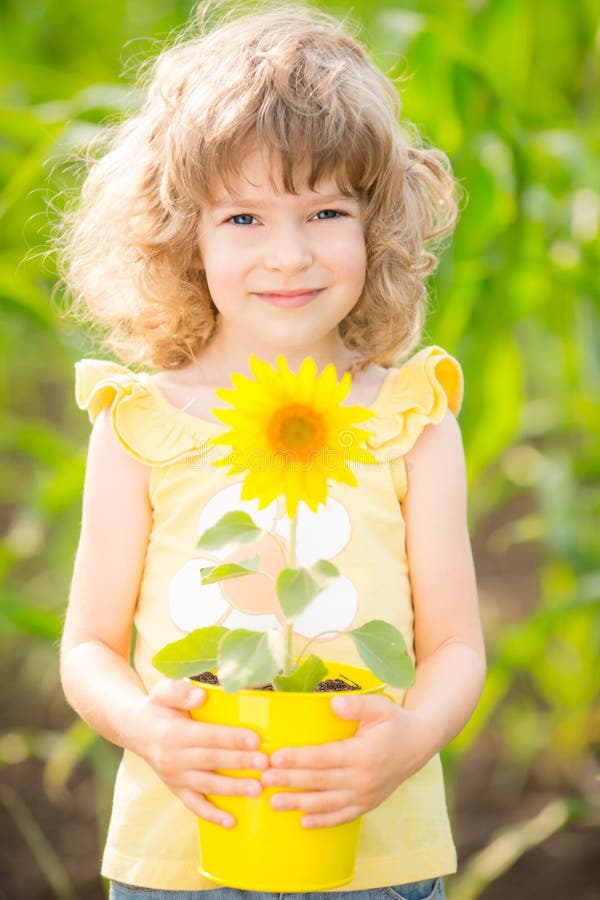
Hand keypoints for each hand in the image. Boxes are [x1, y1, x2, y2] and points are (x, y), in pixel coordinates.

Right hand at [133, 679, 267, 826]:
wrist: (136, 731)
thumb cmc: (157, 708)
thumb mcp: (163, 692)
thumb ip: (180, 692)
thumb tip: (200, 696)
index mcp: (174, 733)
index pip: (208, 736)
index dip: (231, 738)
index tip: (255, 739)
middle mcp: (174, 759)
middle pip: (212, 762)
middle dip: (240, 763)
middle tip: (265, 763)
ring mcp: (175, 778)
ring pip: (208, 785)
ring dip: (233, 789)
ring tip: (257, 790)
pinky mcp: (176, 790)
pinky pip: (195, 806)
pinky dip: (212, 816)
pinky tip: (232, 822)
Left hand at [259, 693, 430, 828]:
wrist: (418, 745)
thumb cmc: (394, 722)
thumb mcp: (380, 706)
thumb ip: (357, 705)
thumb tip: (333, 704)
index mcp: (363, 753)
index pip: (324, 757)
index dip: (298, 758)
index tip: (275, 758)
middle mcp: (363, 778)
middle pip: (320, 782)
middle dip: (290, 781)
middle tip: (263, 781)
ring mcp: (365, 795)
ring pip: (327, 803)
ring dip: (299, 804)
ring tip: (274, 803)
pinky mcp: (367, 805)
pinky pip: (342, 817)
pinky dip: (323, 821)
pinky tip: (303, 822)